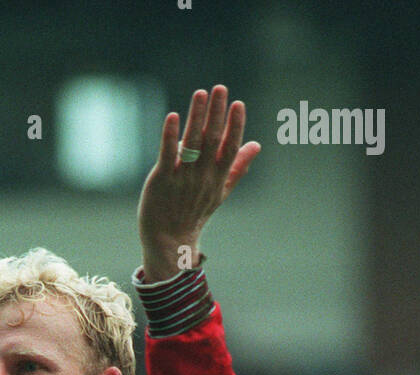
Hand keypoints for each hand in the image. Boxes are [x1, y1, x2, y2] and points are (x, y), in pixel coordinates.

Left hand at [138, 85, 260, 280]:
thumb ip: (238, 167)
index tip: (239, 104)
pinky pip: (168, 156)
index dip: (235, 126)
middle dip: (217, 114)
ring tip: (201, 94)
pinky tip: (173, 116)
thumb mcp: (220, 191)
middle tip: (220, 88)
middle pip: (212, 141)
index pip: (230, 148)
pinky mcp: (162, 180)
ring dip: (197, 117)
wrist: (170, 240)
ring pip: (192, 144)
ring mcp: (182, 179)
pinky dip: (170, 136)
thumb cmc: (195, 213)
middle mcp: (202, 177)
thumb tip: (257, 144)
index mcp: (218, 178)